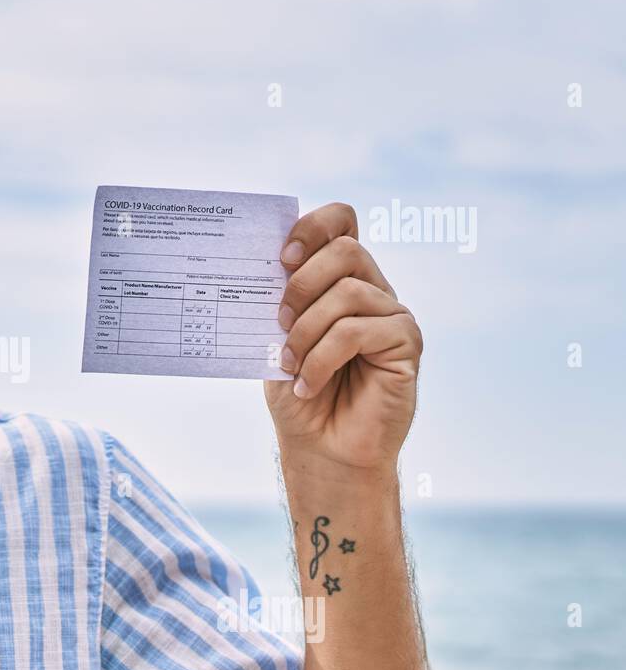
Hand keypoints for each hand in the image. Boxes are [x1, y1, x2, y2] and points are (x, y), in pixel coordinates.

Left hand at [264, 202, 422, 473]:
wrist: (321, 448)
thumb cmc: (299, 392)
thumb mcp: (276, 340)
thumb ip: (279, 302)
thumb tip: (263, 269)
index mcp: (340, 279)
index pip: (342, 222)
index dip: (314, 226)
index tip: (282, 257)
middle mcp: (372, 289)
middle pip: (346, 250)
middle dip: (301, 283)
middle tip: (278, 322)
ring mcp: (393, 315)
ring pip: (347, 293)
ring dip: (306, 332)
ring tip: (290, 365)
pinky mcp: (406, 343)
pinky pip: (357, 331)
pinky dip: (322, 358)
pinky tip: (308, 385)